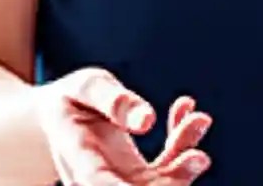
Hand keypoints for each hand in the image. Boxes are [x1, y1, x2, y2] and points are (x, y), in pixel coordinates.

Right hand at [36, 67, 212, 184]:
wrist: (62, 116)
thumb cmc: (72, 99)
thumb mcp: (86, 87)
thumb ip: (112, 100)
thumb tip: (148, 120)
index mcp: (79, 159)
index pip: (100, 184)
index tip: (163, 185)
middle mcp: (102, 180)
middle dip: (174, 179)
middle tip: (199, 156)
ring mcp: (124, 182)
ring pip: (161, 182)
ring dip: (186, 156)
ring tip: (199, 119)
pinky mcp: (141, 175)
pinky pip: (169, 166)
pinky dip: (183, 141)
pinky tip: (185, 106)